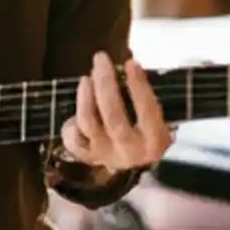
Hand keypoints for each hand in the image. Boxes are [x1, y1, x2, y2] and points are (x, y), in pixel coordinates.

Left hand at [61, 51, 173, 170]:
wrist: (137, 170)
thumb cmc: (149, 134)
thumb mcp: (159, 119)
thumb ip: (146, 98)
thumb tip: (130, 65)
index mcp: (154, 141)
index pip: (147, 110)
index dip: (138, 85)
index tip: (130, 62)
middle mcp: (130, 151)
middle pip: (113, 115)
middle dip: (105, 84)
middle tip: (101, 59)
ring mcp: (106, 155)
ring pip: (89, 124)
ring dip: (85, 97)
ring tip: (86, 79)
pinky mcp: (89, 158)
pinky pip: (74, 140)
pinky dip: (71, 125)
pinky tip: (73, 112)